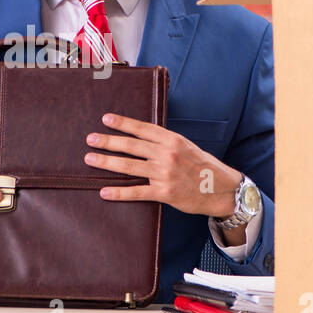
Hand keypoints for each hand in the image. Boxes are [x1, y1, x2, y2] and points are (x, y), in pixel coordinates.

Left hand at [84, 112, 242, 222]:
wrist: (222, 189)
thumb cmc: (203, 167)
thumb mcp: (187, 147)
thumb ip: (165, 142)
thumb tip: (141, 138)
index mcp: (172, 140)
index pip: (143, 129)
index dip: (123, 123)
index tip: (106, 119)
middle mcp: (167, 154)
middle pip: (131, 146)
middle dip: (108, 141)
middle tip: (90, 139)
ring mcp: (165, 174)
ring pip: (129, 166)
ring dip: (107, 162)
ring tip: (90, 159)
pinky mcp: (165, 193)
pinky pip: (137, 192)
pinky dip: (119, 192)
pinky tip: (104, 191)